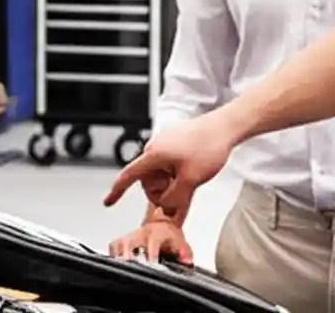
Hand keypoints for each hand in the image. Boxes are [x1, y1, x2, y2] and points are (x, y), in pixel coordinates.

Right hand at [103, 112, 237, 214]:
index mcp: (154, 155)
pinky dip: (177, 177)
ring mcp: (166, 145)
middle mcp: (156, 148)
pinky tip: (189, 180)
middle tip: (181, 193)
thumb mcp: (191, 180)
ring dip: (172, 184)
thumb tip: (167, 208)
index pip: (128, 176)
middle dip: (162, 191)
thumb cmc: (209, 145)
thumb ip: (174, 198)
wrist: (225, 126)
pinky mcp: (176, 144)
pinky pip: (170, 166)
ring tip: (190, 181)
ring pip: (160, 175)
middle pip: (148, 181)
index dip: (117, 191)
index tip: (108, 201)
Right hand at [107, 220, 192, 264]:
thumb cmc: (170, 236)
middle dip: (127, 256)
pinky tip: (115, 266)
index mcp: (156, 234)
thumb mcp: (181, 243)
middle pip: (129, 243)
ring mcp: (130, 236)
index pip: (152, 245)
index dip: (150, 255)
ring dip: (117, 257)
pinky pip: (113, 246)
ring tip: (119, 271)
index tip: (150, 265)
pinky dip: (112, 256)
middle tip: (128, 268)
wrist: (161, 223)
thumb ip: (185, 253)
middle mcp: (141, 234)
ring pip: (118, 244)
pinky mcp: (122, 240)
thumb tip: (187, 262)